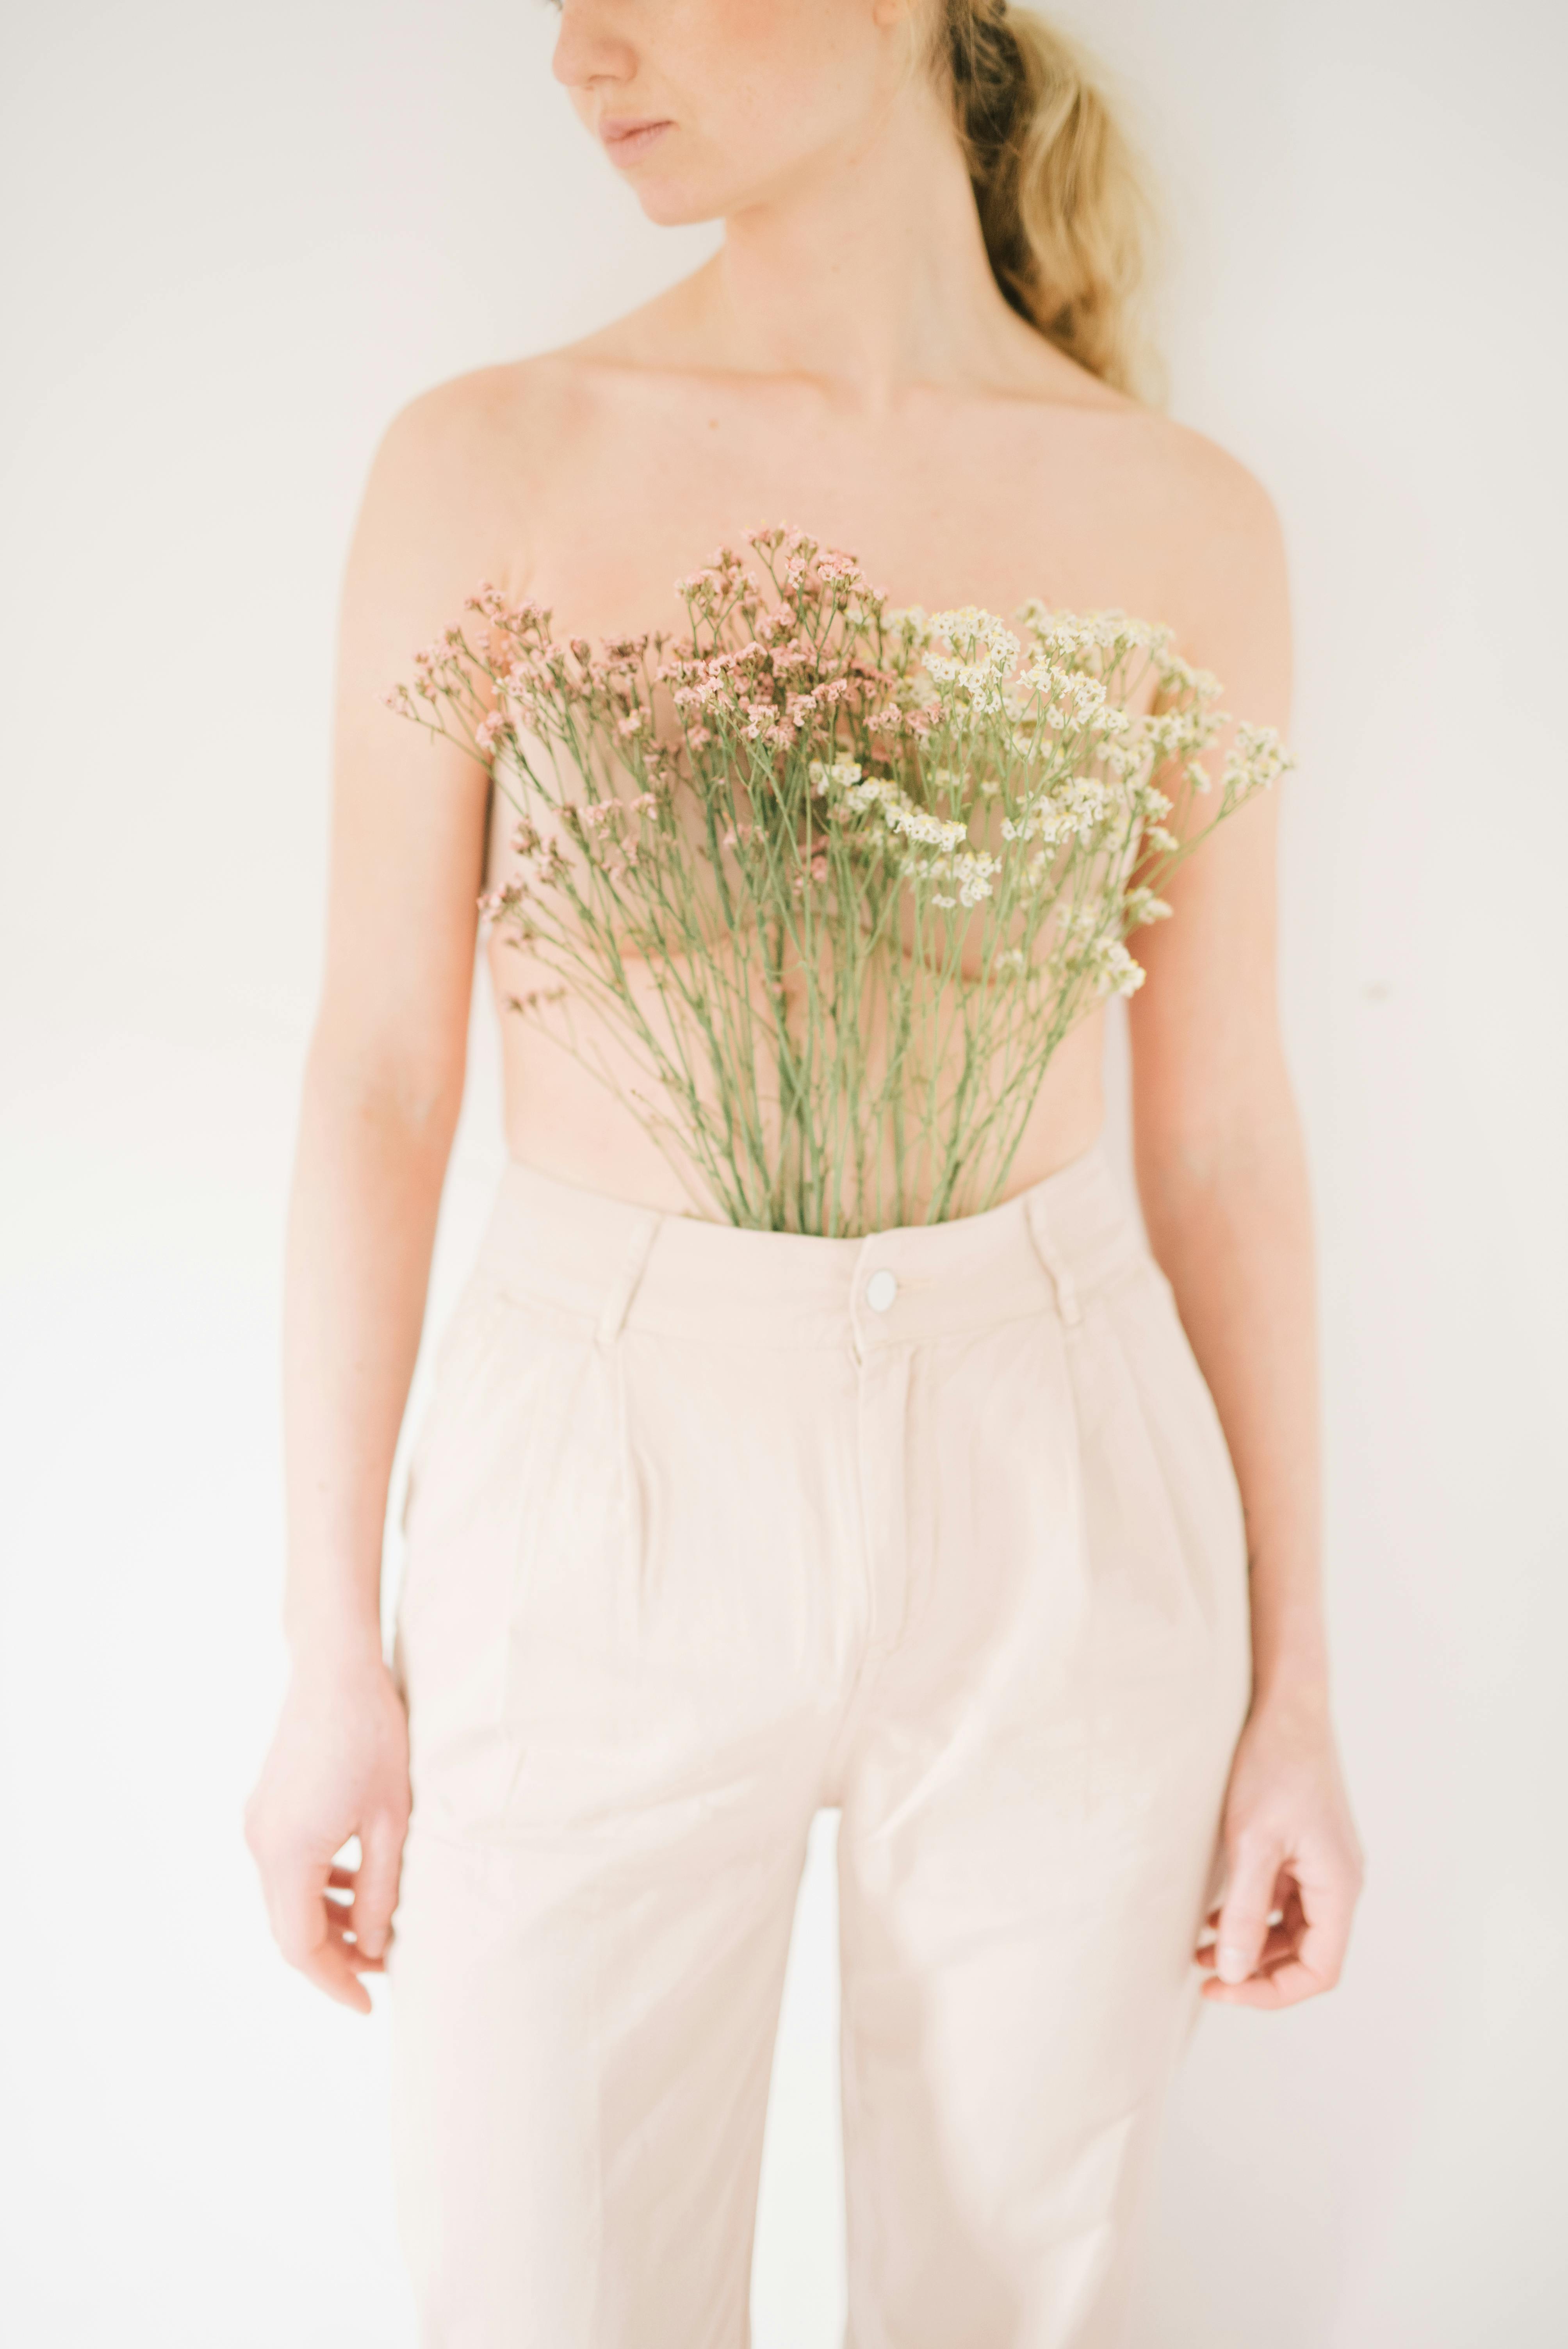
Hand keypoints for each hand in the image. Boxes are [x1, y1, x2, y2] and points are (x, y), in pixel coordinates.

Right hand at [243, 1653, 410, 2014]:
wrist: (335, 1668)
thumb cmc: (371, 1736)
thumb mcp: (391, 1820)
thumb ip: (382, 1891)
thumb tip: (376, 1946)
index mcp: (289, 1853)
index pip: (301, 1946)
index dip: (334, 1982)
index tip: (369, 2003)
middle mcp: (262, 1843)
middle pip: (290, 1926)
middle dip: (335, 1956)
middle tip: (383, 1971)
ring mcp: (259, 1823)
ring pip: (289, 1897)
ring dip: (329, 1921)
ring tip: (378, 1931)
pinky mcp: (267, 1806)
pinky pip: (289, 1866)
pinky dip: (320, 1886)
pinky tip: (357, 1884)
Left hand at [1198, 1691, 1362, 2007]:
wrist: (1287, 1707)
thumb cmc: (1273, 1766)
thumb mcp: (1250, 1843)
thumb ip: (1243, 1911)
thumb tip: (1232, 1972)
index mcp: (1338, 1887)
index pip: (1319, 1970)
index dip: (1271, 1991)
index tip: (1221, 1988)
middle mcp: (1339, 1882)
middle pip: (1307, 1955)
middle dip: (1256, 1972)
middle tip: (1203, 1975)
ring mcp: (1324, 1865)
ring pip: (1293, 1930)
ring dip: (1251, 1944)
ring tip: (1200, 1950)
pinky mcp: (1305, 1848)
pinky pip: (1284, 1899)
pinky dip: (1252, 1914)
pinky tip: (1213, 1914)